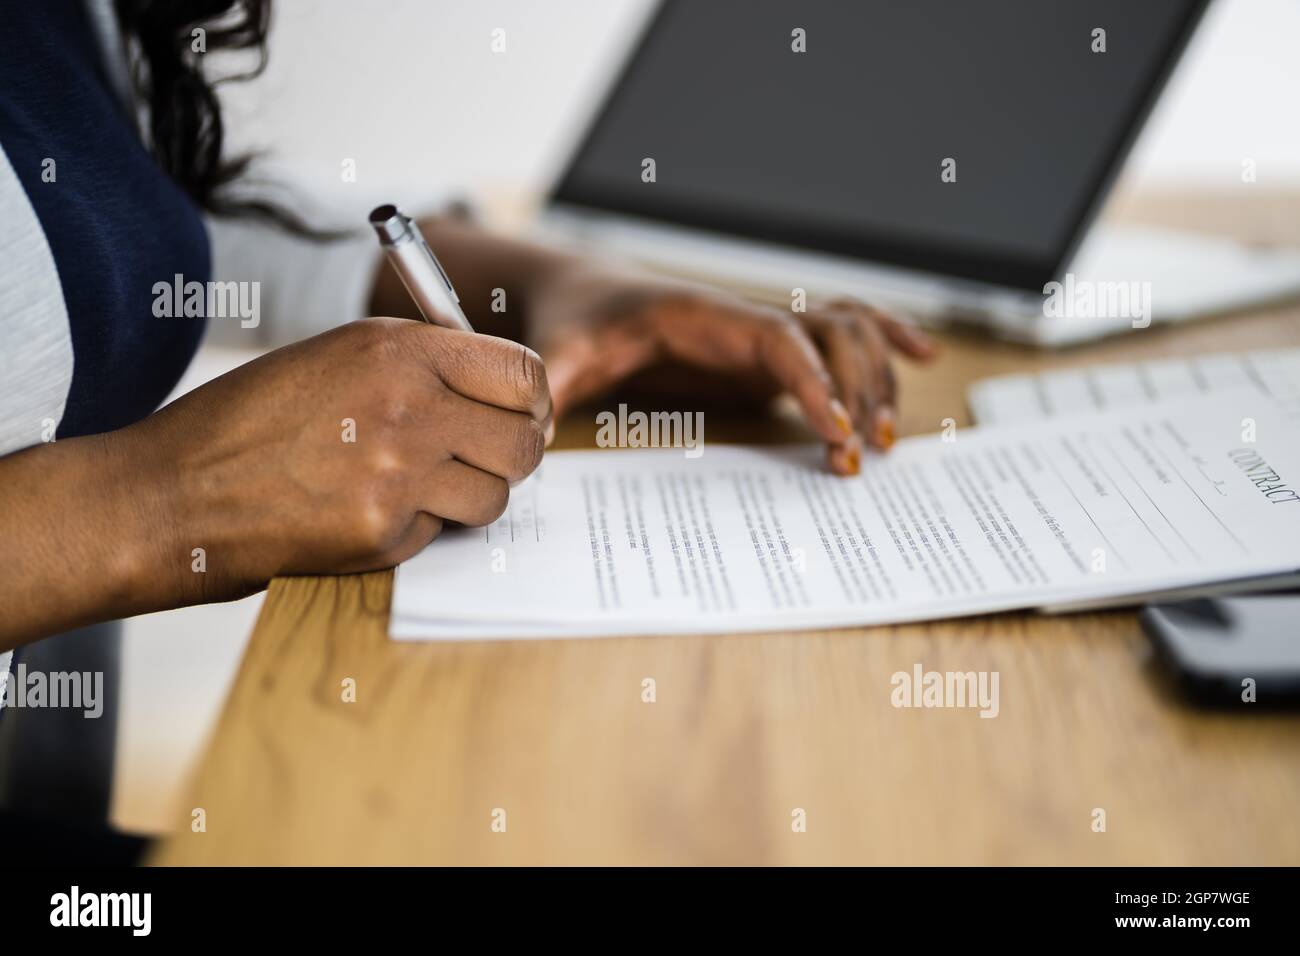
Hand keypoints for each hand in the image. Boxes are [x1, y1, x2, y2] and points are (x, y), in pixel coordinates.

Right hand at [125, 318, 550, 604]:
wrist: (172, 492)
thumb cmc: (251, 421)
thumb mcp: (338, 357)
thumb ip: (422, 363)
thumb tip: (501, 390)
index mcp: (400, 348)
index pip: (523, 373)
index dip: (530, 401)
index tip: (519, 416)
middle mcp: (410, 403)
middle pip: (524, 442)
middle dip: (510, 457)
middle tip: (478, 461)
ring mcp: (400, 471)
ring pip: (494, 495)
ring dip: (466, 499)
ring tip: (411, 487)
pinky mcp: (384, 532)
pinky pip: (442, 534)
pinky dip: (416, 531)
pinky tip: (365, 513)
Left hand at [525, 262, 935, 474]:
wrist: (584, 293)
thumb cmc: (576, 320)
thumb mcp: (558, 348)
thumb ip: (549, 383)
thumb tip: (538, 433)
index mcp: (703, 312)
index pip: (778, 337)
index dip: (814, 379)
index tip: (836, 429)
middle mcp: (746, 314)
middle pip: (829, 333)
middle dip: (857, 388)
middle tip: (861, 454)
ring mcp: (762, 330)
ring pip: (846, 331)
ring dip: (877, 376)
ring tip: (885, 442)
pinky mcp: (767, 351)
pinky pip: (840, 333)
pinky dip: (886, 337)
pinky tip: (924, 353)